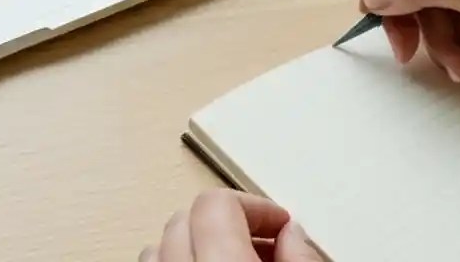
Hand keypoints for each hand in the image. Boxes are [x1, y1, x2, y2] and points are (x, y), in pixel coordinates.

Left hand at [140, 189, 322, 261]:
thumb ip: (300, 260)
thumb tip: (293, 236)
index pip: (216, 204)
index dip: (253, 206)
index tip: (280, 223)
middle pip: (183, 219)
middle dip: (224, 221)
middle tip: (265, 242)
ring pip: (158, 248)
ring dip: (194, 244)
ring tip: (233, 258)